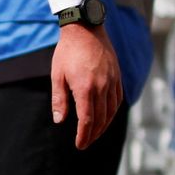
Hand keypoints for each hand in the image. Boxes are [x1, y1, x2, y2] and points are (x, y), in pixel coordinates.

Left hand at [50, 22, 122, 148]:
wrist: (86, 30)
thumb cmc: (67, 52)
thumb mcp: (57, 75)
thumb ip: (60, 99)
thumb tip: (60, 121)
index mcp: (86, 88)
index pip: (87, 120)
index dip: (84, 135)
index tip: (79, 145)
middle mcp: (102, 88)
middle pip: (101, 119)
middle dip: (93, 134)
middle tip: (85, 143)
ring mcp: (113, 82)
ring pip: (112, 111)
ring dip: (104, 126)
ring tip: (95, 134)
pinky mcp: (117, 77)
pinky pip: (118, 100)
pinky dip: (112, 112)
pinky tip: (106, 117)